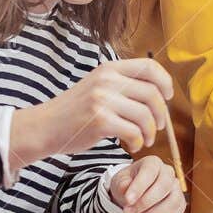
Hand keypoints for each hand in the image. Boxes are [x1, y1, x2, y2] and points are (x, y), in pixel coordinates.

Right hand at [11, 58, 171, 165]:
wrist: (45, 127)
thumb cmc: (75, 111)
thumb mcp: (97, 86)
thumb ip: (123, 85)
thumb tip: (159, 94)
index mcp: (110, 68)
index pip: (149, 66)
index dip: (165, 82)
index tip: (168, 96)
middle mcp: (107, 80)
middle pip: (152, 93)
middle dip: (162, 113)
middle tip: (158, 126)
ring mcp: (103, 100)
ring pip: (145, 115)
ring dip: (151, 131)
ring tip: (145, 139)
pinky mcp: (100, 121)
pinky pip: (134, 132)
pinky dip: (138, 142)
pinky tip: (133, 145)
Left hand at [107, 155, 185, 212]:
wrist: (135, 194)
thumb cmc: (128, 184)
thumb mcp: (119, 181)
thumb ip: (122, 184)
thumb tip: (126, 189)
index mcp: (153, 163)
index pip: (150, 172)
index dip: (139, 187)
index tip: (128, 200)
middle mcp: (168, 173)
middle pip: (164, 187)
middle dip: (145, 203)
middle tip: (128, 212)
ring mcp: (176, 189)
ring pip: (172, 203)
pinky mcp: (180, 205)